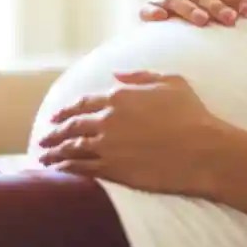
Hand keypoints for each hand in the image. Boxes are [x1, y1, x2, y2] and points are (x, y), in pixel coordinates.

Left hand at [37, 70, 224, 195]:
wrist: (204, 150)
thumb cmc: (192, 115)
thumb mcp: (170, 82)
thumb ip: (140, 76)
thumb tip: (116, 74)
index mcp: (119, 96)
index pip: (83, 103)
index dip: (66, 111)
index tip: (56, 117)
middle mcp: (108, 119)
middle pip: (71, 126)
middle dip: (54, 133)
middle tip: (43, 139)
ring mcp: (108, 145)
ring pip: (71, 148)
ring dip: (54, 153)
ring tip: (43, 158)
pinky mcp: (114, 169)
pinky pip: (81, 168)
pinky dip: (65, 169)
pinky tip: (58, 172)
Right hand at [139, 0, 246, 26]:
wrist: (161, 26)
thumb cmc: (195, 13)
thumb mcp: (213, 3)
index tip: (246, 12)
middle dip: (216, 5)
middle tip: (230, 19)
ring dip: (190, 9)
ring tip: (202, 20)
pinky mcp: (146, 9)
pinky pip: (148, 9)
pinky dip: (153, 12)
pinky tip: (161, 18)